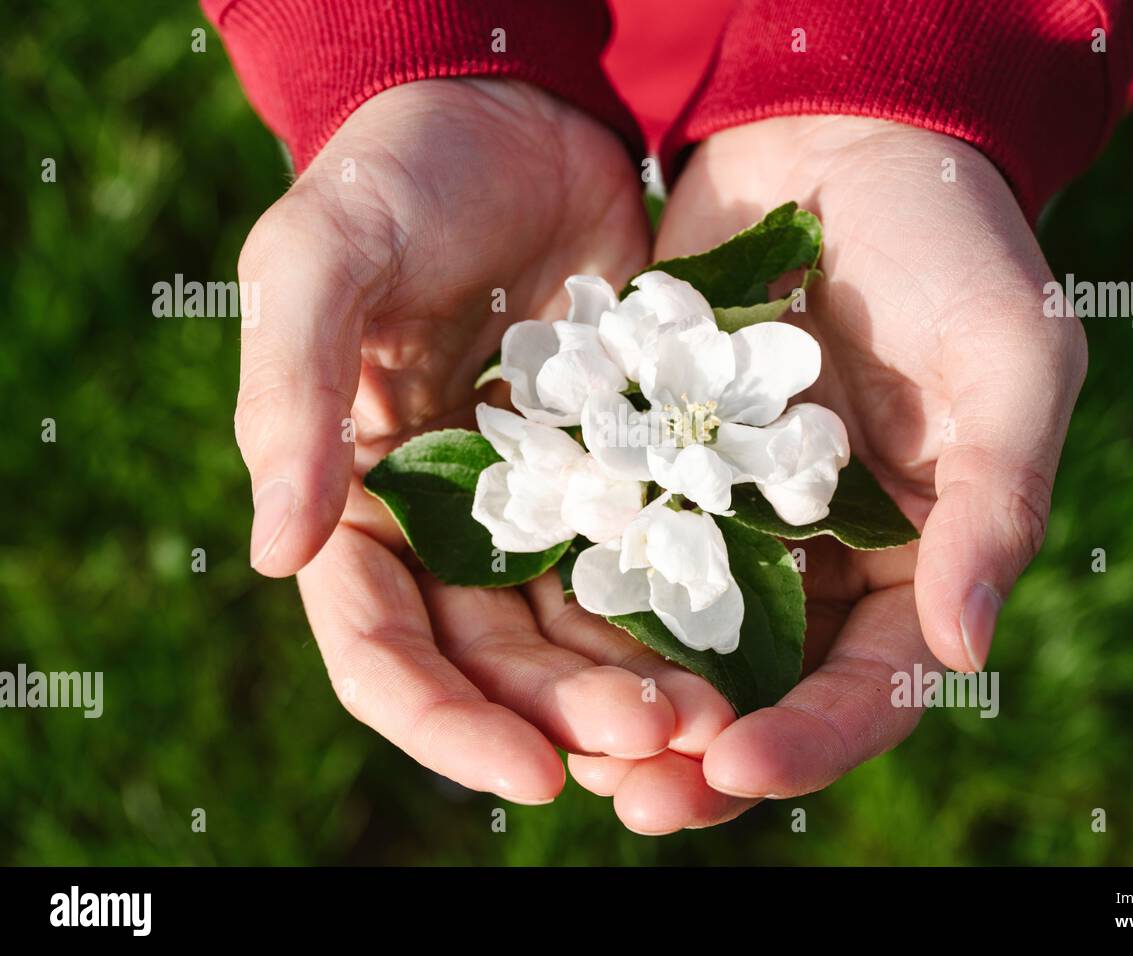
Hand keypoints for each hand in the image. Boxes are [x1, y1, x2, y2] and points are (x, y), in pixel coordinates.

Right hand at [234, 79, 730, 802]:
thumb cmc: (399, 174)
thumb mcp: (321, 260)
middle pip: (498, 658)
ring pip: (581, 628)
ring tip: (712, 716)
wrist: (518, 115)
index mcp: (357, 499)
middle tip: (660, 737)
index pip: (382, 647)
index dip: (445, 721)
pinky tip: (738, 641)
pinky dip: (684, 607)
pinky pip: (648, 557)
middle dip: (569, 713)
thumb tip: (275, 555)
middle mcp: (446, 524)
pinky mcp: (616, 467)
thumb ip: (289, 397)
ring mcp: (538, 502)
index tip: (527, 772)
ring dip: (637, 682)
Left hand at [568, 116, 1086, 830]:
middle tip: (634, 794)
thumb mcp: (1008, 364)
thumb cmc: (954, 248)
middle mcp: (820, 559)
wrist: (844, 141)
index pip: (874, 685)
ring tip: (565, 745)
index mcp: (914, 557)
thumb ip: (995, 502)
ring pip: (678, 636)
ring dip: (625, 694)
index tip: (737, 766)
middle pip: (766, 689)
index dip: (814, 741)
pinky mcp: (657, 462)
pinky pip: (616, 539)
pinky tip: (522, 628)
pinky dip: (578, 590)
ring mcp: (730, 515)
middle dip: (700, 752)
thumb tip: (964, 644)